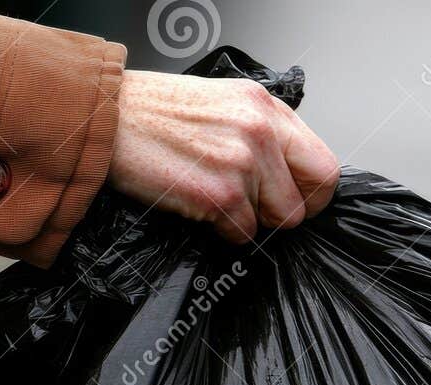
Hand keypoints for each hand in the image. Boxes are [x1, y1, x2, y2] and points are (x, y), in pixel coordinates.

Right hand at [108, 70, 339, 243]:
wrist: (106, 117)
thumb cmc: (154, 112)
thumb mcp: (223, 103)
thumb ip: (262, 132)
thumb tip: (287, 173)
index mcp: (266, 107)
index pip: (324, 167)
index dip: (312, 195)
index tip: (294, 201)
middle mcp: (261, 132)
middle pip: (304, 204)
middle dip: (278, 214)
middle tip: (248, 206)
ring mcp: (242, 163)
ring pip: (274, 223)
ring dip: (247, 221)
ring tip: (214, 197)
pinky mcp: (219, 195)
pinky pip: (242, 235)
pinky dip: (221, 231)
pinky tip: (196, 203)